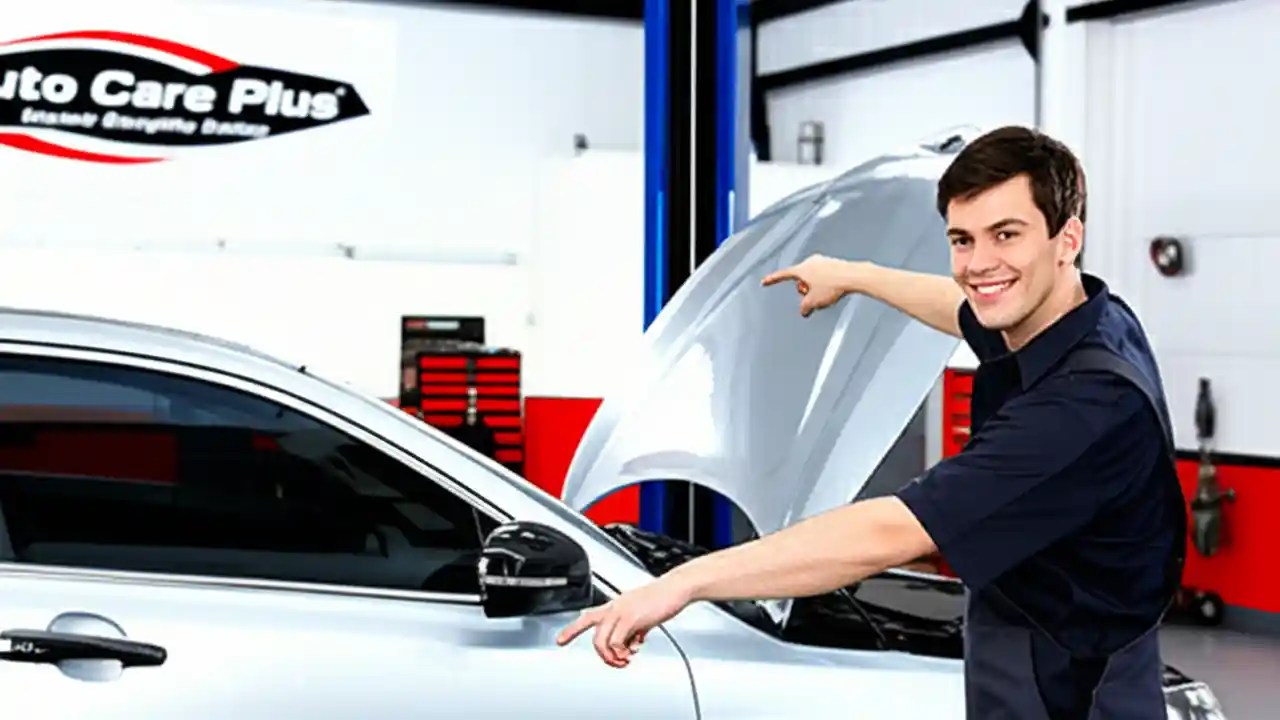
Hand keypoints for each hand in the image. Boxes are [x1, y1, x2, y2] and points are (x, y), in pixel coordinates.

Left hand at [556, 575, 693, 667]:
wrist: (675, 588)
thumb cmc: (663, 598)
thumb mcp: (644, 615)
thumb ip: (634, 628)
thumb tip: (633, 642)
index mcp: (616, 605)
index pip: (587, 616)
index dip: (571, 629)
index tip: (560, 640)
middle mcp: (614, 607)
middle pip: (590, 630)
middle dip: (600, 653)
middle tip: (613, 663)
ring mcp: (621, 612)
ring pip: (601, 641)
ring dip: (611, 656)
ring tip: (625, 660)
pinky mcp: (630, 618)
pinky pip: (616, 642)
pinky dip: (622, 653)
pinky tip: (633, 652)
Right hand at [761, 254, 857, 316]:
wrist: (854, 276)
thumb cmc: (833, 285)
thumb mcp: (814, 302)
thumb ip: (804, 307)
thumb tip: (804, 311)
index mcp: (802, 269)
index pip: (783, 275)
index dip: (773, 280)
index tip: (764, 282)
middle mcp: (811, 262)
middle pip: (800, 280)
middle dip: (804, 290)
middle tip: (813, 299)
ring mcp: (823, 262)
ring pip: (812, 280)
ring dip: (815, 289)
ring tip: (827, 295)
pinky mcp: (834, 264)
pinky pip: (823, 277)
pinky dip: (825, 286)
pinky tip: (835, 291)